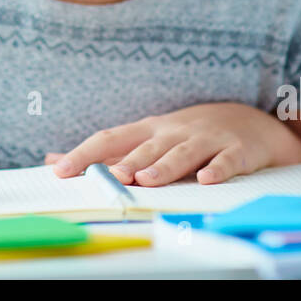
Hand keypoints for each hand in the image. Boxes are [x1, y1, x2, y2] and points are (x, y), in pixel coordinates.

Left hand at [44, 102, 300, 185]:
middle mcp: (173, 132)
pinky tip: (207, 180)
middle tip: (110, 177)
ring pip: (182, 153)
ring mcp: (205, 139)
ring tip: (147, 180)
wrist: (247, 121)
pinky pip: (226, 160)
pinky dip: (217, 169)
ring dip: (164, 166)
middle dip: (128, 162)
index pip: (110, 139)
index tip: (61, 169)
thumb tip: (53, 161)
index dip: (85, 153)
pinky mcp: (235, 150)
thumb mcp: (144, 138)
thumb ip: (103, 154)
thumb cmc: (186, 135)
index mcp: (147, 130)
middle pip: (146, 148)